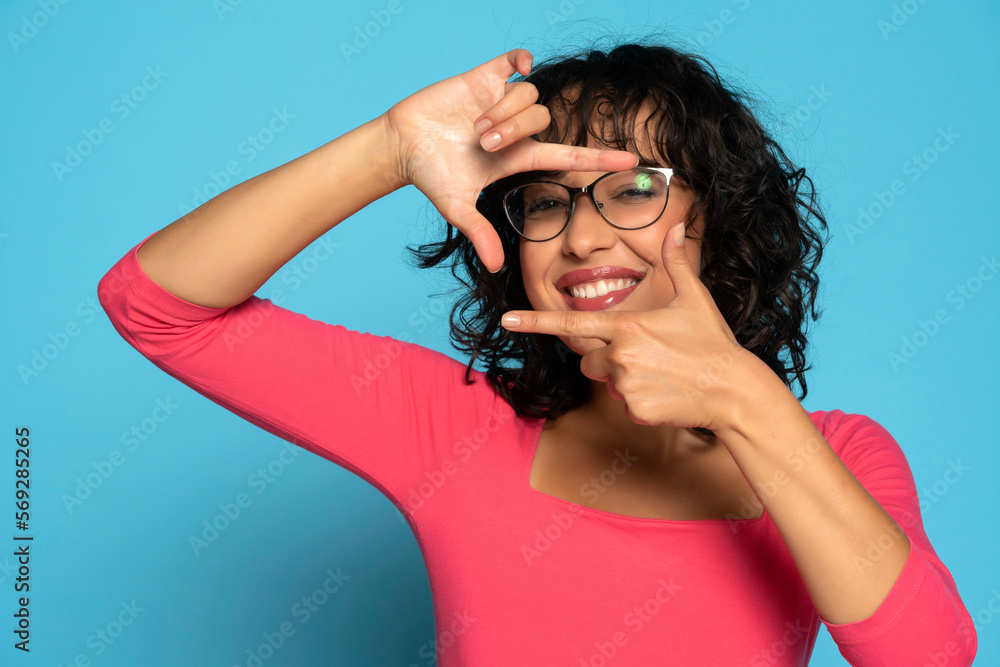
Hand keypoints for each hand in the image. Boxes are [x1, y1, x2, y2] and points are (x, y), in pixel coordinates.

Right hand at [382, 49, 636, 272]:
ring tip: (475, 124)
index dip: (600, 158)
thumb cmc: (431, 176)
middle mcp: (517, 129)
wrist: (403, 145)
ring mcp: (502, 101)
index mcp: (519, 157)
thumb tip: (497, 267)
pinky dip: (522, 60)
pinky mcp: (484, 78)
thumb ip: (479, 234)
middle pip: (541, 120)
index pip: (570, 155)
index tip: (632, 161)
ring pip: (529, 96)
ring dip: (505, 110)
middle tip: (482, 142)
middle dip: (513, 130)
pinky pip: (516, 60)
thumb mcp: (457, 208)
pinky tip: (518, 67)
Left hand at [499, 221, 764, 430]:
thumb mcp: (694, 299)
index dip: (535, 322)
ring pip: (606, 382)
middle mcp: (620, 355)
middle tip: (649, 356)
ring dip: (624, 380)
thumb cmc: (713, 341)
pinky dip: (640, 401)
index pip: (571, 325)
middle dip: (609, 358)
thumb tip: (674, 227)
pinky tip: (666, 394)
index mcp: (627, 325)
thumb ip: (676, 263)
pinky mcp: (635, 410)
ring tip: (661, 374)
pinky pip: (624, 405)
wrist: (733, 390)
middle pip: (590, 359)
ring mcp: (626, 385)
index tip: (506, 320)